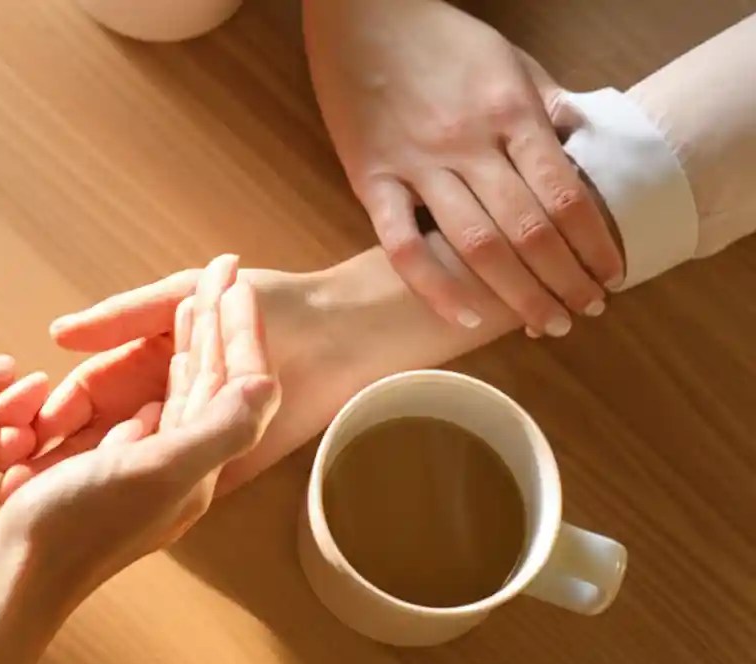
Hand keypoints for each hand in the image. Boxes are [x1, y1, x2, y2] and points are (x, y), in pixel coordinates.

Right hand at [0, 255, 279, 588]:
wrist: (6, 590)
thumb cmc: (81, 526)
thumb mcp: (159, 470)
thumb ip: (217, 427)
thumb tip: (264, 383)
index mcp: (191, 460)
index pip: (221, 379)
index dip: (223, 326)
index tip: (221, 275)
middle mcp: (168, 470)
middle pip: (188, 389)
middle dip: (193, 337)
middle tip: (199, 288)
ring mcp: (129, 482)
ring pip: (146, 408)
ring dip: (146, 366)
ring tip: (160, 326)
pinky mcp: (90, 492)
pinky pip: (107, 436)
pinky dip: (103, 407)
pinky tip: (106, 400)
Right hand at [304, 0, 621, 336]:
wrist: (362, 15)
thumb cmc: (440, 38)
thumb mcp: (510, 61)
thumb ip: (545, 107)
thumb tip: (582, 147)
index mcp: (510, 112)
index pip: (566, 195)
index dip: (595, 244)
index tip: (611, 273)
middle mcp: (468, 143)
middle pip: (529, 231)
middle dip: (566, 280)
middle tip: (586, 310)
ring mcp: (416, 165)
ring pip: (474, 245)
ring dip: (516, 293)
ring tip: (543, 322)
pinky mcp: (370, 179)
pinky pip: (401, 245)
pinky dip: (433, 287)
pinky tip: (462, 317)